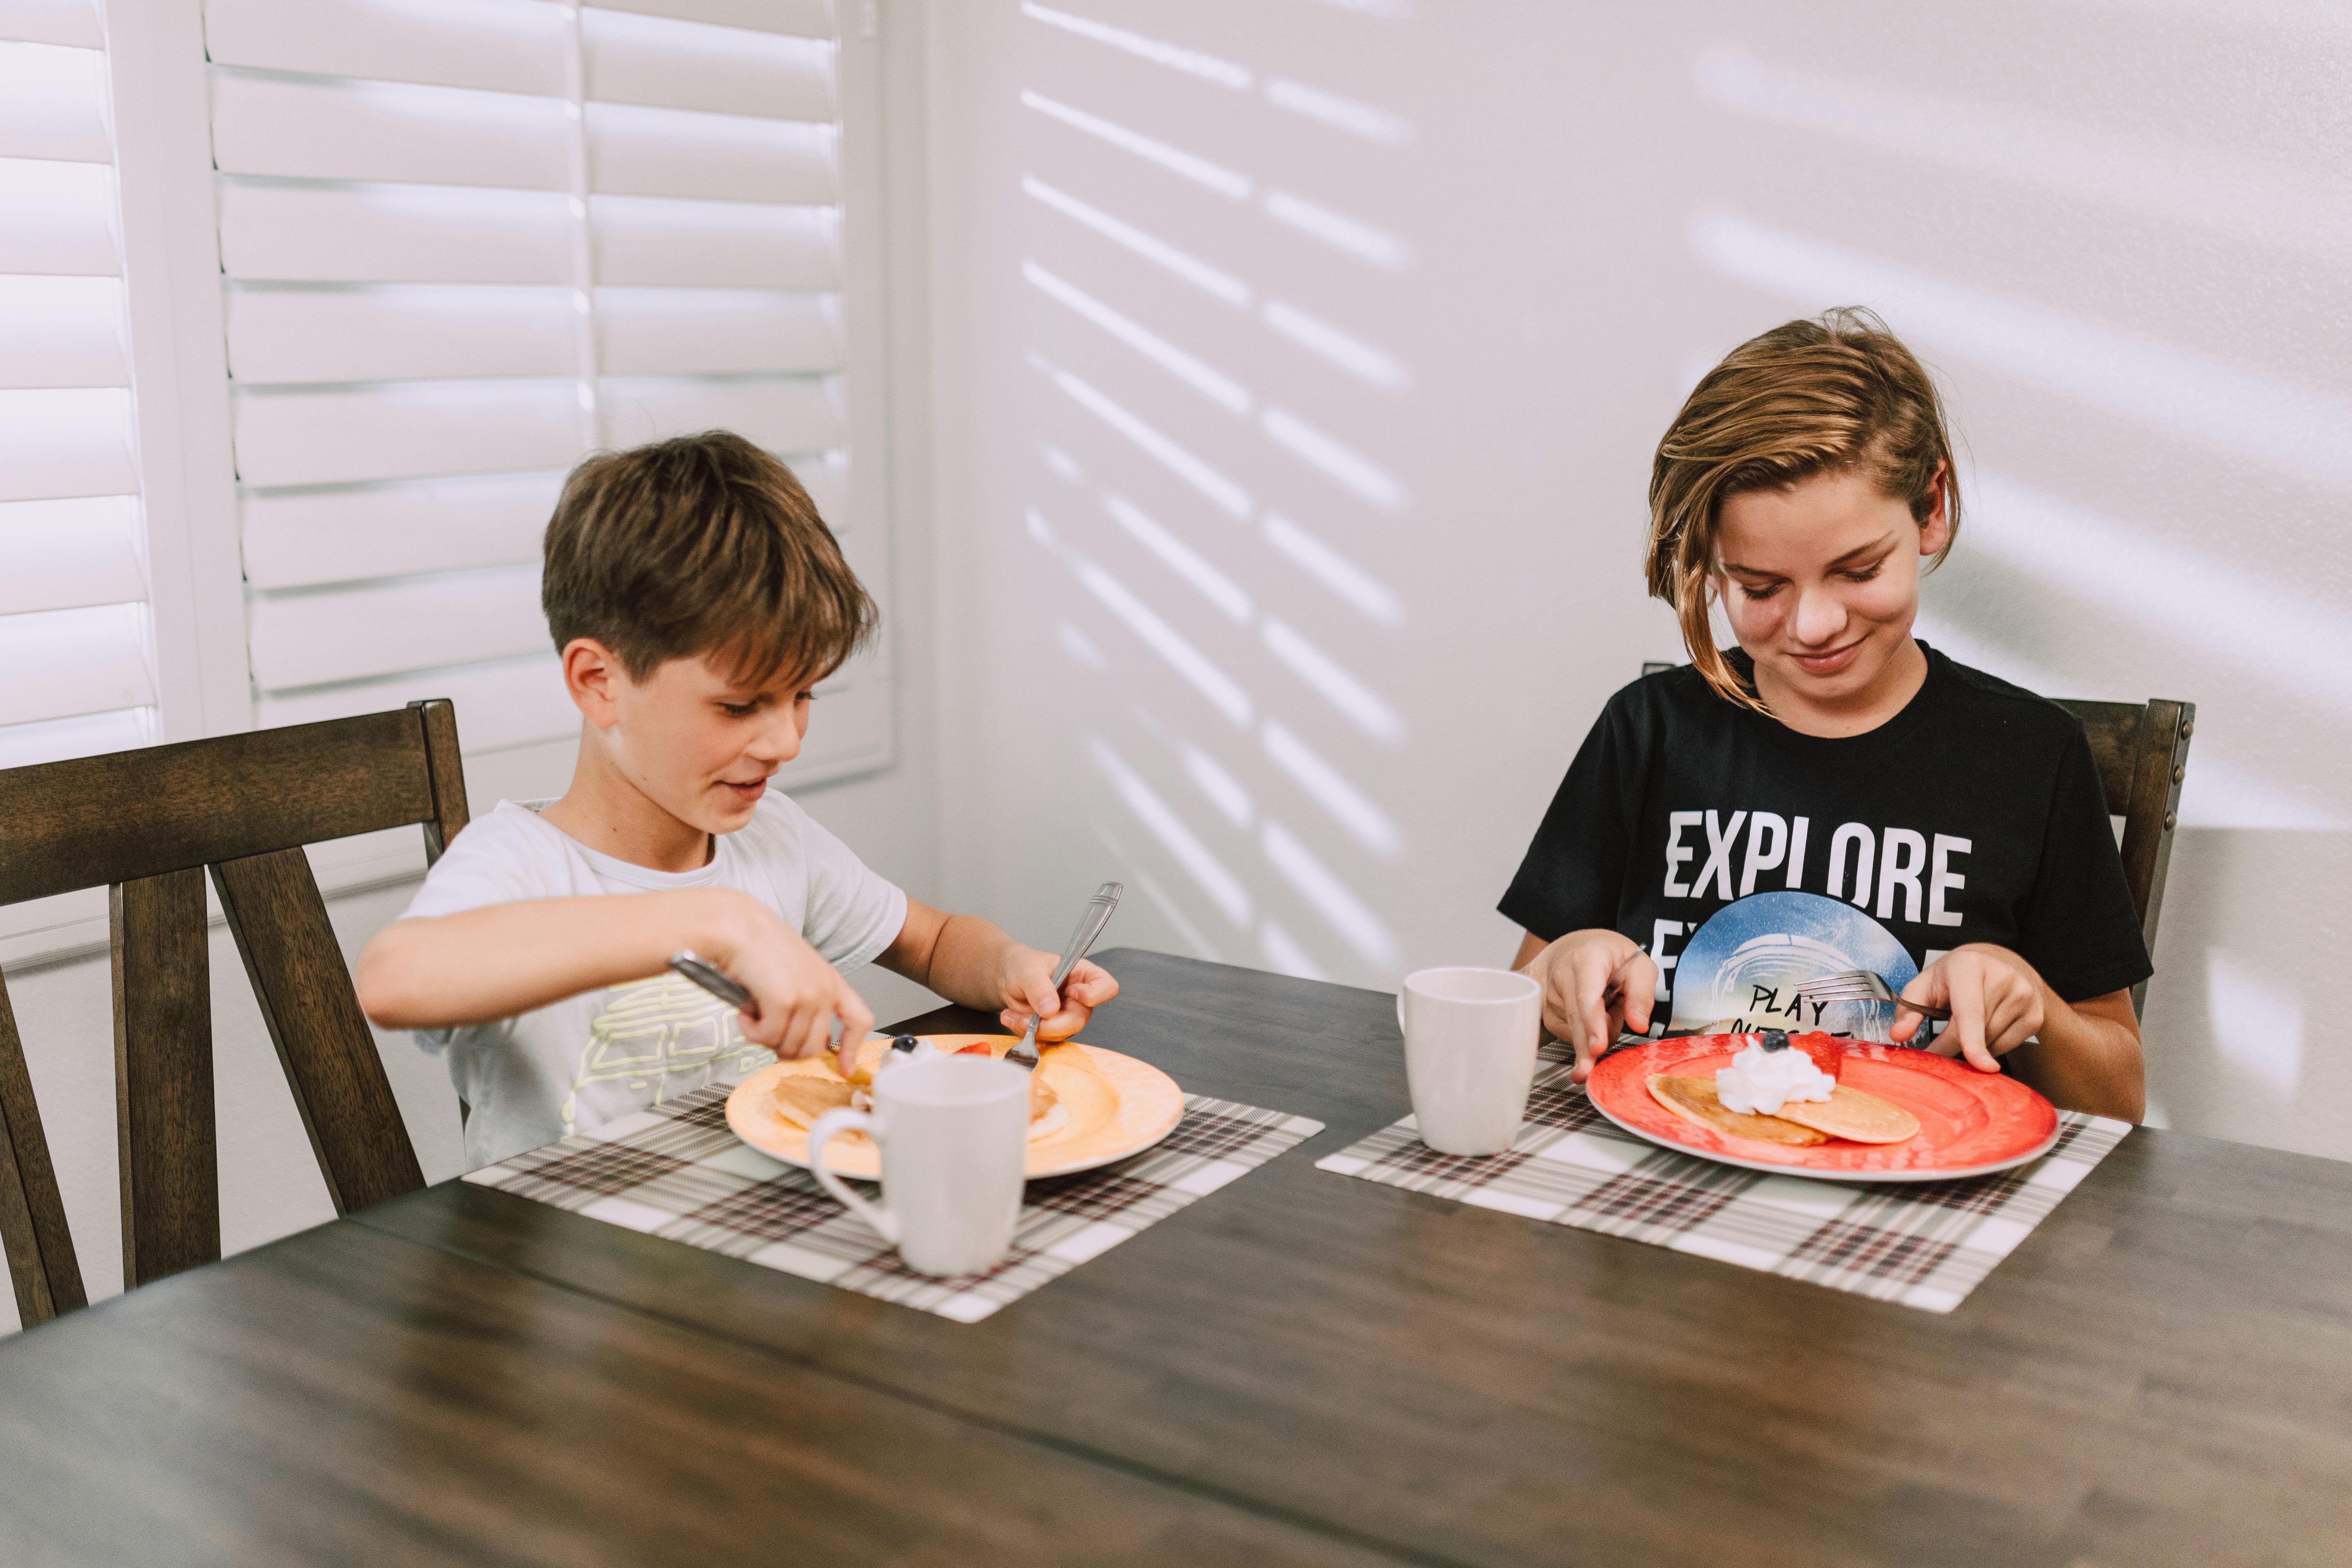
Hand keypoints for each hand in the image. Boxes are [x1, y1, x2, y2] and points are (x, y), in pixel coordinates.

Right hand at [706, 893, 874, 1076]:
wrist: (737, 926)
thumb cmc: (758, 948)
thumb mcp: (794, 974)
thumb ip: (803, 1004)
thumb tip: (793, 1043)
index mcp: (832, 981)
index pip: (859, 1019)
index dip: (852, 1048)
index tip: (843, 1069)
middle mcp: (826, 989)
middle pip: (814, 1047)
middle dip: (786, 1049)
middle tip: (765, 1032)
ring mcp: (808, 996)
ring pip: (789, 1046)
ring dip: (764, 1037)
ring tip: (752, 1013)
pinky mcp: (785, 1001)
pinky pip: (768, 1037)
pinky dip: (750, 1031)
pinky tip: (744, 1011)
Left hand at [995, 953, 1118, 1041]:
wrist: (1008, 978)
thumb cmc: (1022, 965)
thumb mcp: (1027, 970)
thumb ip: (1038, 987)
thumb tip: (1051, 1010)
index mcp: (1082, 975)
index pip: (1106, 987)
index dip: (1094, 995)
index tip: (1072, 993)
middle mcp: (1080, 998)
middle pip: (1079, 1019)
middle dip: (1050, 1024)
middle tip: (1024, 1018)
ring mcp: (1068, 1015)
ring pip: (1061, 1033)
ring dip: (1034, 1029)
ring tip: (1011, 1015)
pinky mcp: (1054, 1028)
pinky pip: (1046, 1038)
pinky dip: (1026, 1032)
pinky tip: (1012, 1019)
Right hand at [1524, 929, 1656, 1082]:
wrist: (1571, 947)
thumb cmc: (1607, 955)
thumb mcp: (1637, 964)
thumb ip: (1642, 993)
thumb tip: (1639, 1025)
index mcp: (1587, 959)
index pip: (1588, 997)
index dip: (1592, 1023)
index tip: (1596, 1046)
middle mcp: (1561, 976)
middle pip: (1575, 1020)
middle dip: (1583, 1047)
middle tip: (1585, 1073)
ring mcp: (1548, 995)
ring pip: (1574, 1030)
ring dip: (1596, 1032)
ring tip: (1606, 1005)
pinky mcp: (1544, 1012)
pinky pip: (1567, 1033)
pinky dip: (1584, 1032)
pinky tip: (1590, 1016)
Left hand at [1893, 943, 2043, 1072]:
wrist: (1997, 963)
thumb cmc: (1954, 977)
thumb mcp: (1925, 985)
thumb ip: (1908, 1010)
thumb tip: (1898, 1035)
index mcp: (1969, 966)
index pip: (1970, 1012)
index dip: (1972, 1042)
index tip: (1979, 1065)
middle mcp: (2003, 977)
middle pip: (1975, 1033)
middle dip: (1951, 1046)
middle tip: (1938, 1043)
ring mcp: (2024, 996)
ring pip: (1991, 1043)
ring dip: (1972, 1045)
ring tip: (1966, 1023)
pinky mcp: (2036, 1015)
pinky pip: (2007, 1046)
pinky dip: (1991, 1046)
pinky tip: (1985, 1027)